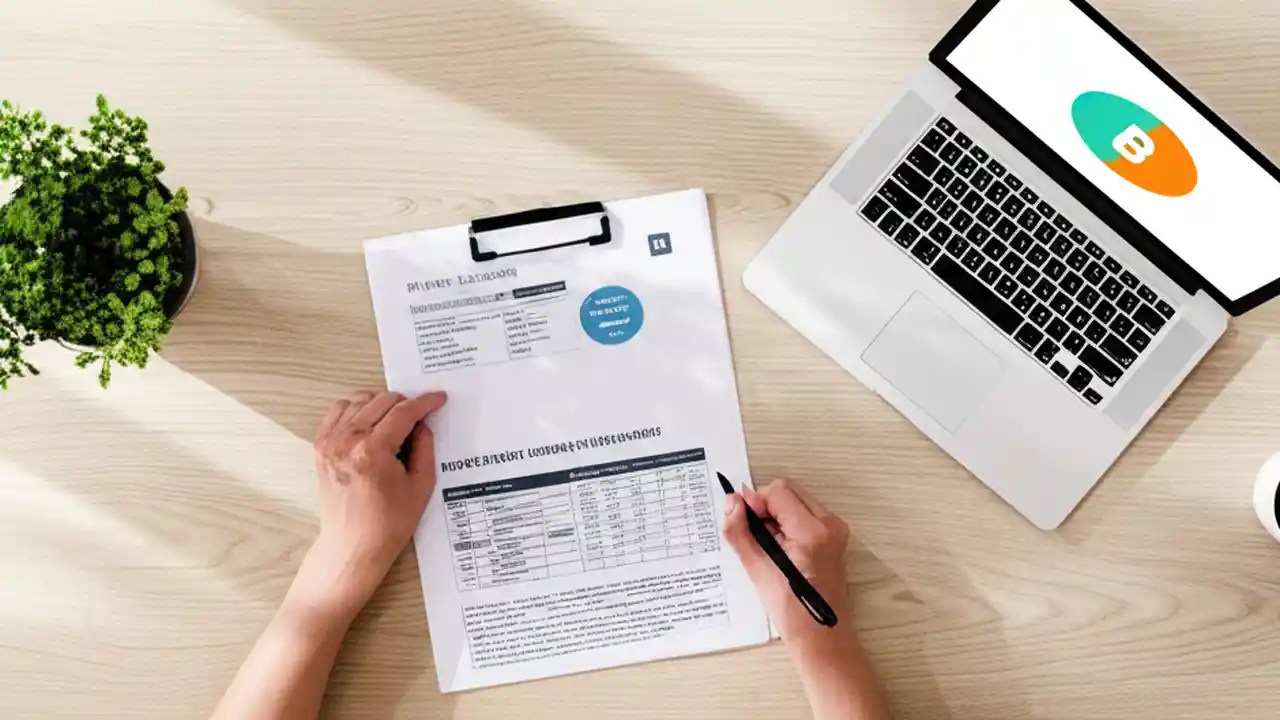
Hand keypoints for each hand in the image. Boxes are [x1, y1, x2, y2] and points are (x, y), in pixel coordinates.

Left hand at [302, 390, 447, 613]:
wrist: (353, 546)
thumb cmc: (388, 523)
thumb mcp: (420, 486)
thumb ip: (425, 448)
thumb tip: (423, 424)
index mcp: (373, 451)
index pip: (403, 412)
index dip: (425, 403)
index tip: (438, 399)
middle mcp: (347, 441)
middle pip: (382, 401)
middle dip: (405, 404)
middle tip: (419, 417)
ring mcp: (330, 443)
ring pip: (359, 400)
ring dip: (381, 405)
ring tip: (395, 421)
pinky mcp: (321, 448)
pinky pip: (338, 412)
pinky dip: (356, 410)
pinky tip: (370, 422)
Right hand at [723, 479, 851, 649]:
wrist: (821, 635)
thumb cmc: (792, 610)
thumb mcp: (757, 569)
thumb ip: (739, 531)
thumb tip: (732, 502)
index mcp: (813, 532)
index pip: (777, 492)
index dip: (755, 503)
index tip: (743, 521)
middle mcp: (830, 525)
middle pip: (788, 491)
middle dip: (765, 506)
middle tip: (754, 534)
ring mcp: (835, 529)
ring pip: (795, 500)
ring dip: (776, 514)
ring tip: (768, 545)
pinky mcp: (834, 535)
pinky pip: (804, 513)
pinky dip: (787, 522)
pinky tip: (780, 547)